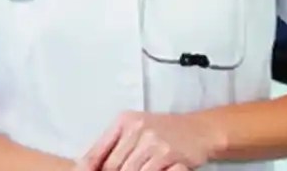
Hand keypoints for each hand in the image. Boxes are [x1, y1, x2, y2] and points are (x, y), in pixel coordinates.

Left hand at [76, 112, 217, 170]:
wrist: (199, 130)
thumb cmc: (165, 131)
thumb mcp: (136, 129)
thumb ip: (114, 144)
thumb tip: (86, 165)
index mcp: (124, 121)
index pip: (97, 151)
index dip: (89, 168)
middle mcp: (136, 128)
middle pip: (112, 166)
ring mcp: (153, 141)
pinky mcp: (167, 154)